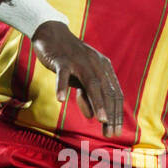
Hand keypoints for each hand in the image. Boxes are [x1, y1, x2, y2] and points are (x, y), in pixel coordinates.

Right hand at [32, 21, 123, 136]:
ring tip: (100, 120)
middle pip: (106, 91)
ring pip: (91, 83)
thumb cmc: (68, 60)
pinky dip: (62, 86)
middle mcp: (96, 64)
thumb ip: (87, 96)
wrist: (52, 34)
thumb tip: (93, 117)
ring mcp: (79, 61)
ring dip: (97, 102)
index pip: (114, 94)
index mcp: (104, 69)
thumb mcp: (80, 80)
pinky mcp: (62, 59)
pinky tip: (60, 99)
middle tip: (111, 133)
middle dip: (110, 114)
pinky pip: (63, 74)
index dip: (116, 114)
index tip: (116, 132)